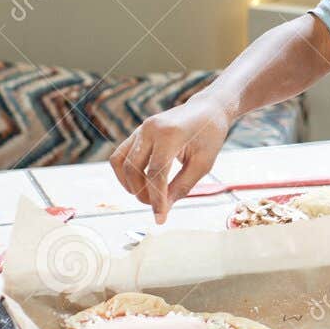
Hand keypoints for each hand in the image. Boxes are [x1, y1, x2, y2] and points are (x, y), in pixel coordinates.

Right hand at [110, 99, 230, 223]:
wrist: (207, 110)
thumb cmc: (209, 137)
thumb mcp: (202, 164)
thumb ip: (181, 187)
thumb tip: (162, 210)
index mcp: (170, 134)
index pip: (156, 173)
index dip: (156, 199)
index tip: (160, 218)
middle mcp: (151, 128)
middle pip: (134, 169)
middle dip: (142, 193)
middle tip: (158, 206)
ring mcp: (141, 128)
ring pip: (120, 162)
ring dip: (129, 184)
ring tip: (147, 195)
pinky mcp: (137, 132)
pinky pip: (120, 155)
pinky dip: (125, 173)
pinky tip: (139, 183)